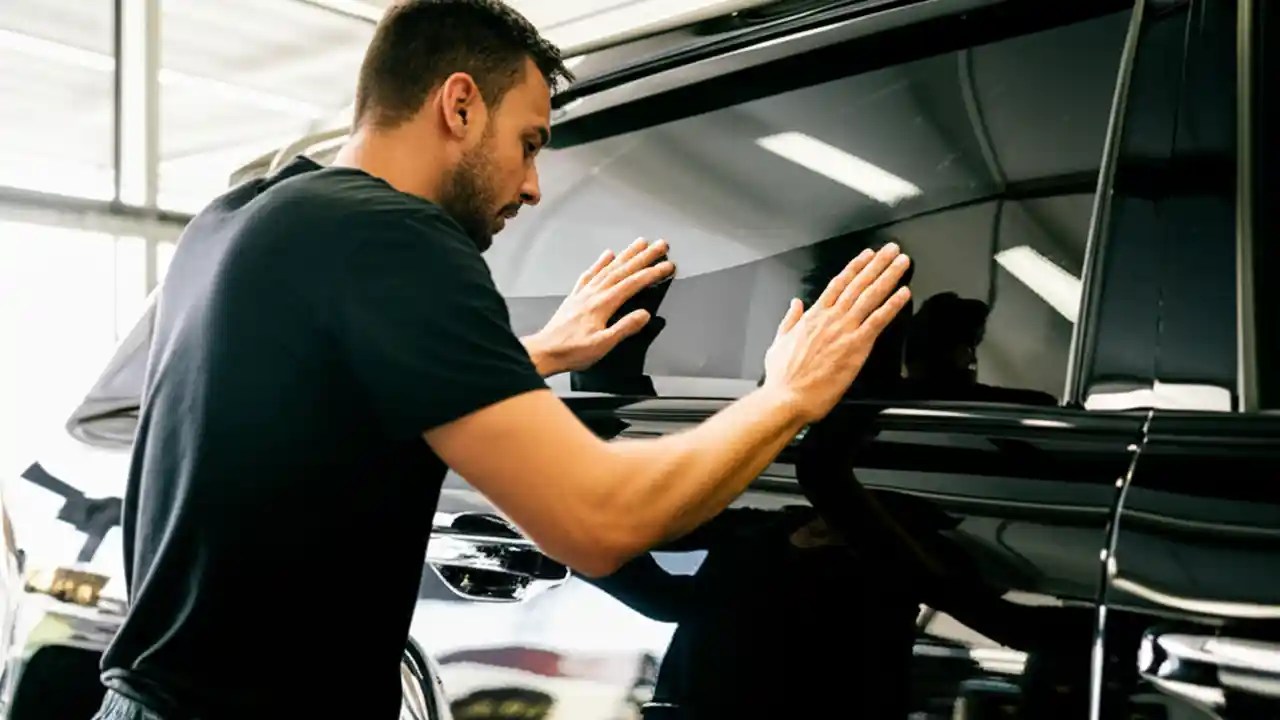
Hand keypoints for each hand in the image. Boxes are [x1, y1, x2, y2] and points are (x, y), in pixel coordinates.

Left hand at [523, 238, 675, 375]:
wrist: (544, 351)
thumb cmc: (571, 351)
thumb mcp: (603, 345)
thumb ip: (625, 328)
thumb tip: (644, 315)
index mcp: (603, 304)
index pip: (633, 284)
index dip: (652, 273)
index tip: (667, 265)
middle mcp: (594, 294)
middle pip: (624, 269)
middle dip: (644, 256)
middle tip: (660, 245)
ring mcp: (584, 293)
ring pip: (609, 267)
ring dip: (626, 254)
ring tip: (640, 243)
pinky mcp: (575, 296)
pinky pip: (590, 273)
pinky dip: (600, 262)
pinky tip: (607, 255)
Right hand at [764, 243, 911, 422]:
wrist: (787, 397)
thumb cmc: (783, 377)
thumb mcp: (779, 341)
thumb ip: (789, 319)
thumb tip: (795, 303)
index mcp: (813, 316)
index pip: (838, 284)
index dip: (855, 267)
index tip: (867, 255)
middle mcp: (830, 318)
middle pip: (858, 284)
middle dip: (877, 264)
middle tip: (892, 250)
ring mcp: (844, 330)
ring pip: (870, 296)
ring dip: (888, 276)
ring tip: (901, 262)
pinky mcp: (856, 346)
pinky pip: (878, 320)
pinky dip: (892, 305)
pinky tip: (904, 293)